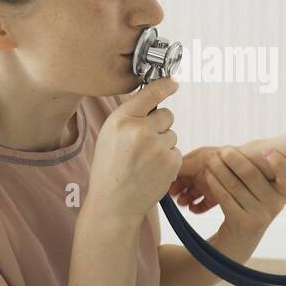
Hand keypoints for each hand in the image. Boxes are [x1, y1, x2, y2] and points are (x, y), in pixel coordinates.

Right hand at [89, 77, 180, 225]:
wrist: (114, 203)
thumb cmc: (110, 169)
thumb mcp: (109, 135)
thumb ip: (129, 117)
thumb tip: (152, 99)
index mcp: (121, 119)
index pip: (150, 93)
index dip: (165, 85)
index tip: (173, 82)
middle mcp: (139, 129)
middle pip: (166, 114)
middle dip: (160, 125)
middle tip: (144, 143)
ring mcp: (157, 146)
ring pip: (172, 134)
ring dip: (163, 144)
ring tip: (144, 161)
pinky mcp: (170, 161)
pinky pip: (176, 151)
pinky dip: (168, 160)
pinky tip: (152, 170)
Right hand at [169, 145, 223, 212]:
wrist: (246, 166)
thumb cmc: (222, 158)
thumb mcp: (198, 159)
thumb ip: (180, 166)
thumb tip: (163, 171)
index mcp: (195, 161)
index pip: (177, 170)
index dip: (170, 178)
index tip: (164, 185)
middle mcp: (200, 173)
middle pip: (182, 184)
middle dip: (176, 190)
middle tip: (173, 195)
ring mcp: (208, 185)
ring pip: (191, 194)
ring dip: (185, 199)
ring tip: (183, 203)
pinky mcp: (216, 196)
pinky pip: (202, 204)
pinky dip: (196, 208)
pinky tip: (192, 209)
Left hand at [174, 146, 285, 241]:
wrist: (241, 241)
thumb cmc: (251, 206)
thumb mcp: (263, 192)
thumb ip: (260, 172)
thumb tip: (250, 148)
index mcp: (284, 193)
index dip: (278, 163)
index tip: (265, 150)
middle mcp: (276, 205)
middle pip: (252, 175)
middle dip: (234, 159)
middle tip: (222, 150)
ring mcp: (260, 216)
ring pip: (235, 185)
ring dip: (219, 168)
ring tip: (209, 158)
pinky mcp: (243, 223)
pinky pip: (225, 198)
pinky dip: (215, 183)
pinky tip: (207, 174)